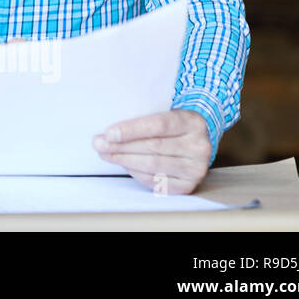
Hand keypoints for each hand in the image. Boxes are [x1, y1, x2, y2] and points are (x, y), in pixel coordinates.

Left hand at [93, 109, 211, 194]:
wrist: (195, 142)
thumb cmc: (171, 125)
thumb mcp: (164, 112)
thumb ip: (142, 117)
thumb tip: (108, 132)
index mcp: (193, 122)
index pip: (159, 125)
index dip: (132, 130)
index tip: (109, 133)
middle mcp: (199, 146)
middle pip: (153, 147)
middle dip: (121, 147)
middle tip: (98, 144)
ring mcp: (196, 168)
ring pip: (153, 165)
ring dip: (124, 160)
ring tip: (105, 154)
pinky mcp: (189, 186)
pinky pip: (156, 181)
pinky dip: (136, 172)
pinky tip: (124, 165)